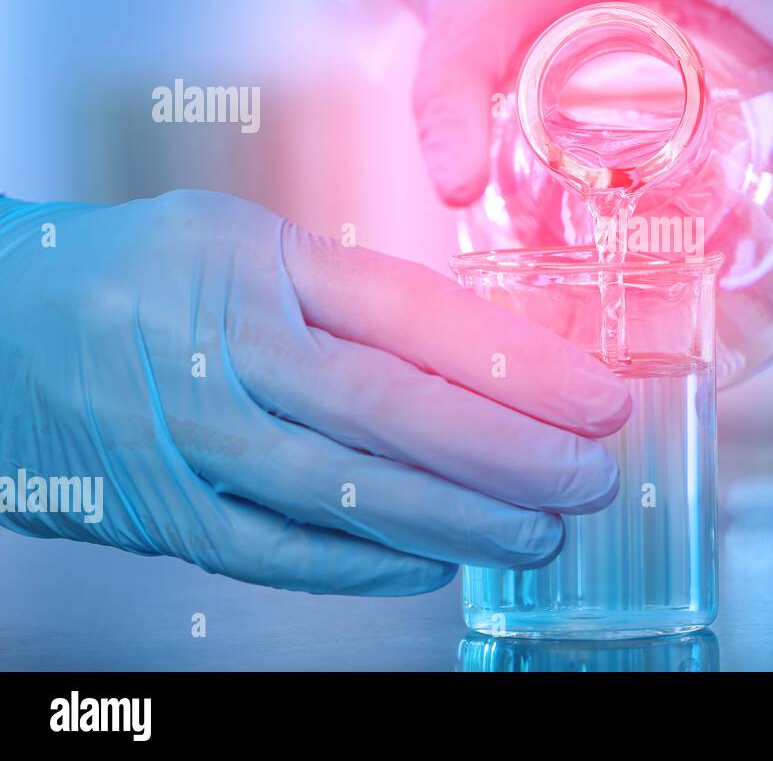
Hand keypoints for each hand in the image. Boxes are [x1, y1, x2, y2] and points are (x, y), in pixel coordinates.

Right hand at [0, 191, 629, 594]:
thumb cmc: (139, 277)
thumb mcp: (246, 246)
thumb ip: (351, 296)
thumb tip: (483, 361)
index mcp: (254, 262)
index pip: (414, 316)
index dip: (519, 365)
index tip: (597, 396)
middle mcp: (220, 348)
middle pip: (391, 410)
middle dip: (509, 453)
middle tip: (589, 477)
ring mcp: (186, 438)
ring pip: (345, 492)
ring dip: (458, 521)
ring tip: (538, 533)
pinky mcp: (161, 510)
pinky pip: (278, 551)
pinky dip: (365, 565)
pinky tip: (436, 565)